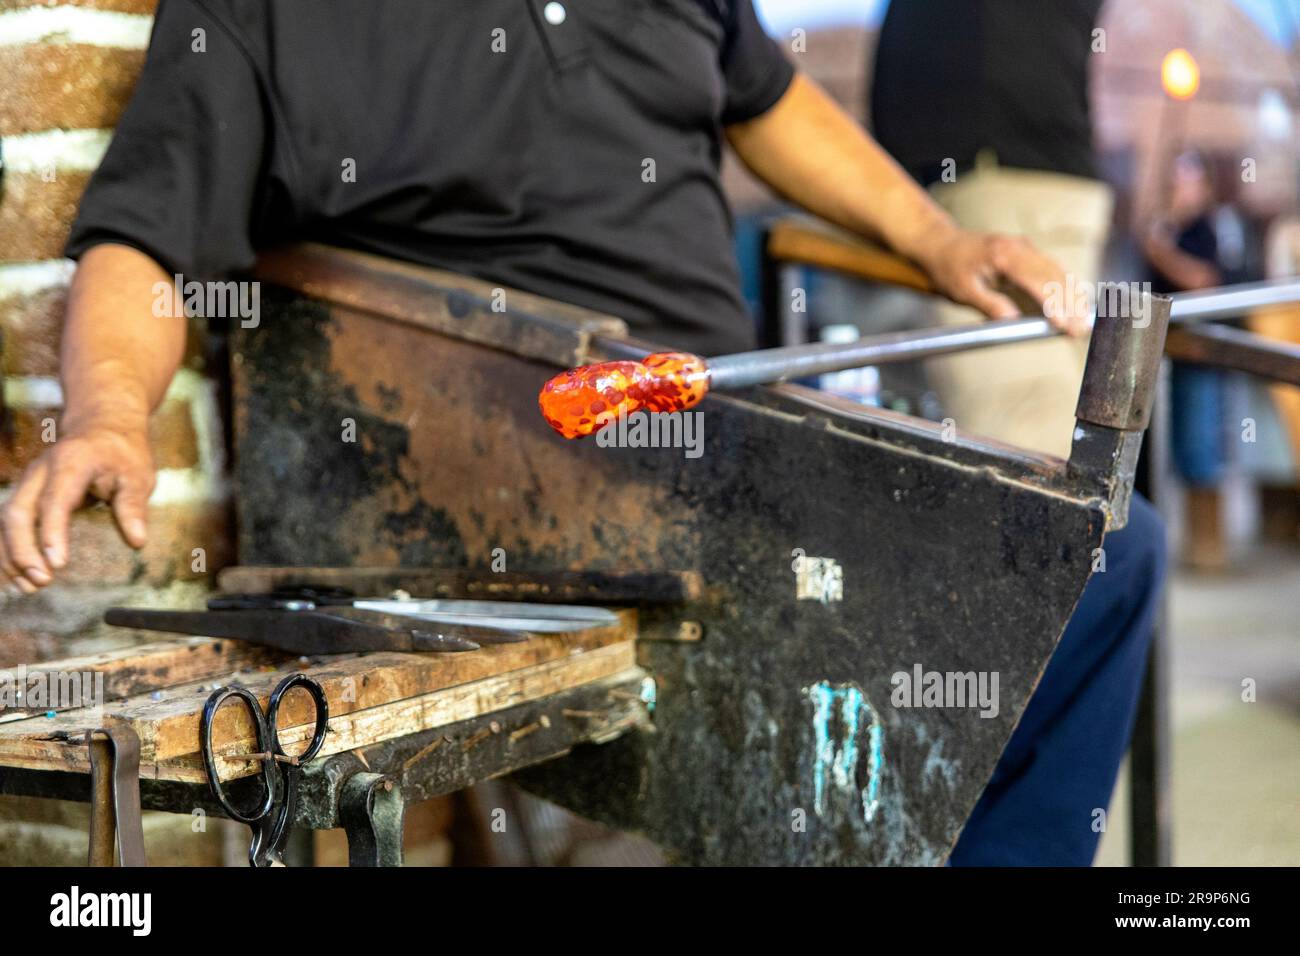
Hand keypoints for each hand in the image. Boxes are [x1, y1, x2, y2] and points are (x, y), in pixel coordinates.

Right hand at [1, 420, 153, 592]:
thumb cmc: (122, 453)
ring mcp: (29, 483)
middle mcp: (41, 472)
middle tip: (42, 581)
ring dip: (12, 555)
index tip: (57, 563)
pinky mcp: (26, 495)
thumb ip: (133, 506)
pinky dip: (10, 551)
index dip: (52, 532)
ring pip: (7, 520)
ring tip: (30, 587)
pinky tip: (19, 578)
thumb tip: (137, 542)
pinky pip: (10, 525)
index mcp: (70, 463)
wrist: (103, 426)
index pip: (55, 500)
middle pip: (18, 512)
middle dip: (24, 550)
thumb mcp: (138, 475)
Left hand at [913, 228, 1089, 334]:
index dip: (1055, 305)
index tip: (1065, 325)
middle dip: (1071, 304)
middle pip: (1055, 276)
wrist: (942, 245)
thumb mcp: (963, 291)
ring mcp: (1026, 248)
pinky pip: (1053, 270)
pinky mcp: (1028, 253)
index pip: (1038, 282)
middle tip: (1081, 330)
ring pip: (1059, 272)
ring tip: (1084, 321)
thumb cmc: (949, 268)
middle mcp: (1020, 248)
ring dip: (1074, 296)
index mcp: (1003, 256)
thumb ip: (989, 304)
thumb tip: (1013, 320)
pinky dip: (1066, 287)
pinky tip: (1075, 305)